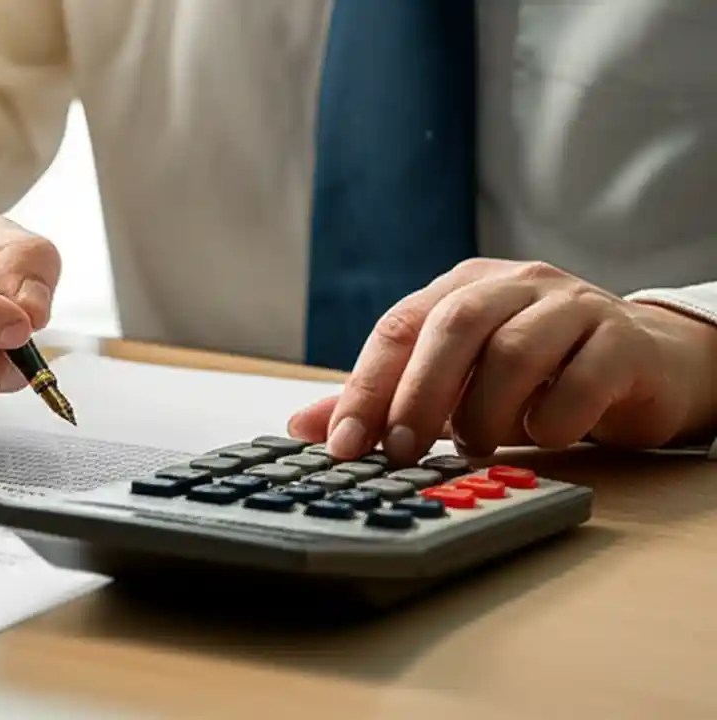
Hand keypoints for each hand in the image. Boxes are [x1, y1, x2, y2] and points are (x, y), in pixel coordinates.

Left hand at [288, 259, 716, 464]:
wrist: (642, 364)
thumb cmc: (533, 375)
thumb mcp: (452, 385)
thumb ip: (383, 401)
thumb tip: (304, 426)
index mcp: (461, 288)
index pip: (399, 327)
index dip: (366, 387)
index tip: (344, 444)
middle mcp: (514, 284)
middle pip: (453, 327)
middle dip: (418, 397)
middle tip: (403, 453)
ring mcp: (572, 306)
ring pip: (516, 350)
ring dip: (488, 412)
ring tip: (481, 446)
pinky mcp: (623, 341)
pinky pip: (583, 379)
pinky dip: (554, 418)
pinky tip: (544, 436)